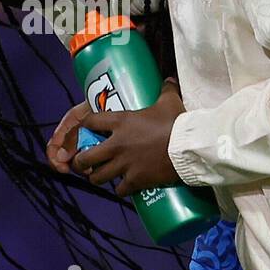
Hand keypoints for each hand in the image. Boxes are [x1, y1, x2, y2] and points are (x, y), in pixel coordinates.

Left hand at [46, 78, 186, 196]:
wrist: (188, 147)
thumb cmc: (176, 122)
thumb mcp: (169, 101)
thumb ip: (166, 90)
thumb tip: (169, 79)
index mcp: (120, 122)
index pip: (89, 122)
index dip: (85, 126)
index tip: (87, 130)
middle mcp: (116, 145)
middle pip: (85, 158)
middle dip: (81, 161)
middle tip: (85, 162)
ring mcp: (124, 164)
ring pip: (98, 177)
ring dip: (98, 177)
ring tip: (102, 175)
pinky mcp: (135, 180)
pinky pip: (119, 190)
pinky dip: (121, 189)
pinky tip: (124, 187)